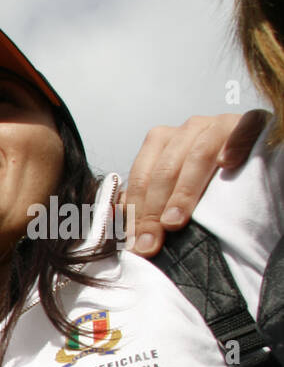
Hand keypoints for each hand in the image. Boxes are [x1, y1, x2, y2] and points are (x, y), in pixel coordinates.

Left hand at [123, 110, 267, 255]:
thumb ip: (145, 200)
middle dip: (153, 211)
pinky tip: (228, 163)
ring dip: (183, 191)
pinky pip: (240, 131)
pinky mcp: (245, 123)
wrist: (242, 150)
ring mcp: (215, 125)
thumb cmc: (202, 174)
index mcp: (160, 142)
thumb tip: (120, 225)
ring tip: (174, 221)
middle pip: (163, 171)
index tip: (134, 242)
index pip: (141, 178)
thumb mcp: (169, 186)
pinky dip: (233, 145)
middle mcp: (185, 131)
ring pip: (195, 156)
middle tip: (150, 242)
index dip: (135, 212)